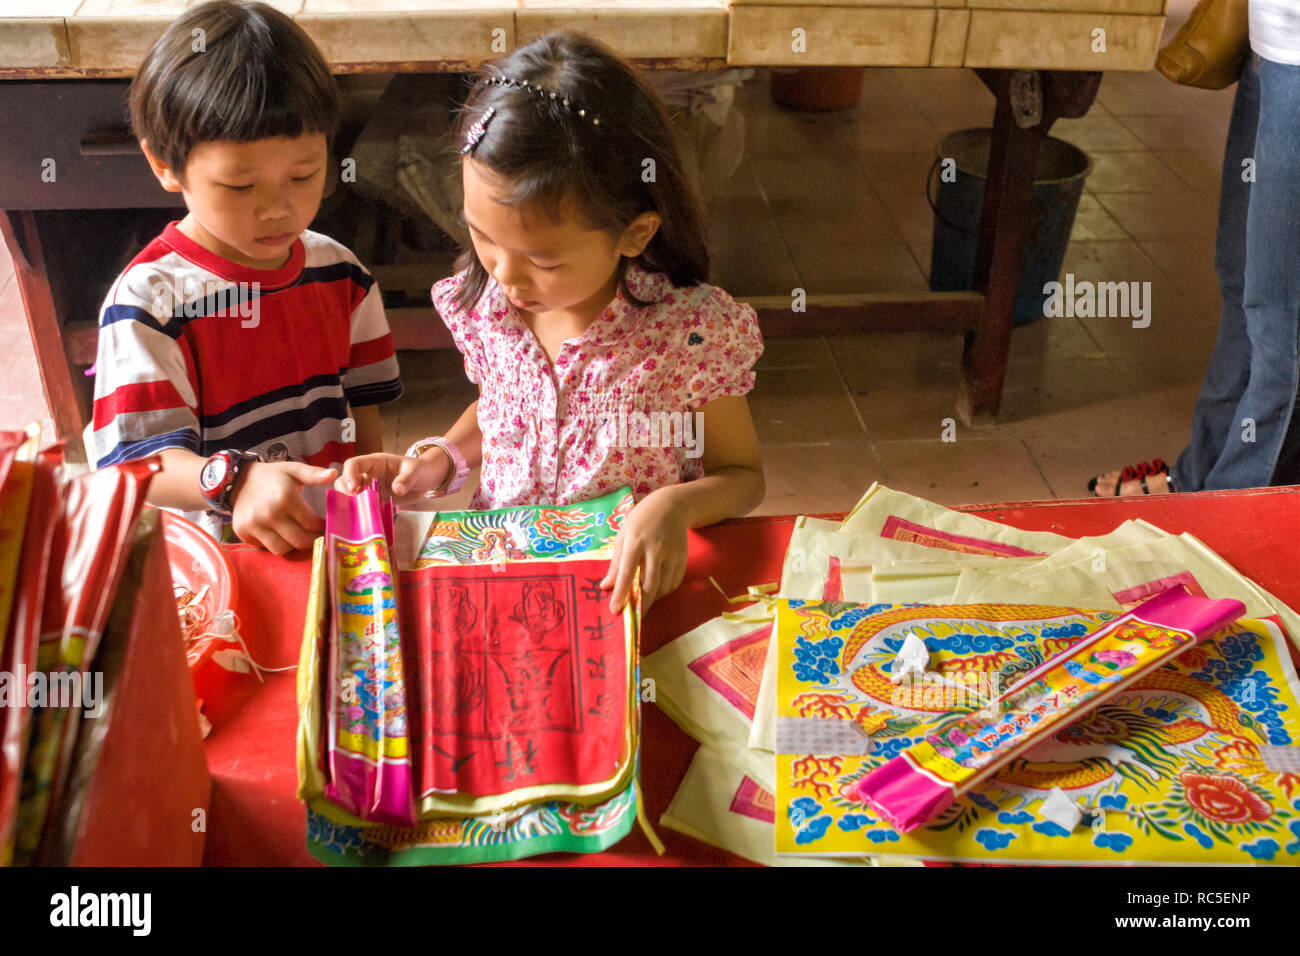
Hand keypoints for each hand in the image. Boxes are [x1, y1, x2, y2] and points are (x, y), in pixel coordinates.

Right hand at [231, 461, 335, 554]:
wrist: (237, 480)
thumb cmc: (272, 476)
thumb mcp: (293, 470)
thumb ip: (314, 474)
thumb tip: (334, 473)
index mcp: (284, 497)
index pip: (311, 524)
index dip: (321, 527)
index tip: (325, 525)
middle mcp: (268, 513)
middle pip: (299, 541)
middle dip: (312, 540)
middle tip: (316, 536)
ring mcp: (254, 525)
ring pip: (282, 549)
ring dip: (293, 545)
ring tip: (297, 535)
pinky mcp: (243, 532)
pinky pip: (266, 548)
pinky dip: (275, 544)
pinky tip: (279, 534)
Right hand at [336, 451, 449, 505]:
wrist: (426, 480)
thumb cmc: (419, 470)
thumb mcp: (415, 472)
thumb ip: (406, 479)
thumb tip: (397, 489)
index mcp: (375, 463)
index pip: (353, 464)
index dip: (349, 475)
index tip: (354, 488)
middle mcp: (368, 474)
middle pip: (345, 479)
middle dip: (344, 491)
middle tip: (353, 504)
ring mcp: (369, 488)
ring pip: (349, 493)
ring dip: (349, 503)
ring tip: (357, 512)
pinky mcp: (374, 500)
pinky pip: (361, 505)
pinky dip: (359, 512)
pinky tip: (363, 520)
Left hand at [600, 489, 688, 614]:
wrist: (671, 506)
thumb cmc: (641, 520)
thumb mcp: (623, 535)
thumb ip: (616, 563)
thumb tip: (606, 587)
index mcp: (635, 541)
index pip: (628, 572)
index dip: (621, 593)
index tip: (615, 610)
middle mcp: (655, 549)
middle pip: (649, 585)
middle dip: (641, 604)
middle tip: (633, 618)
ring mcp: (672, 554)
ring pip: (663, 587)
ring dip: (652, 598)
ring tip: (643, 599)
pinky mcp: (683, 558)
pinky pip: (674, 583)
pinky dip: (664, 591)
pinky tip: (656, 589)